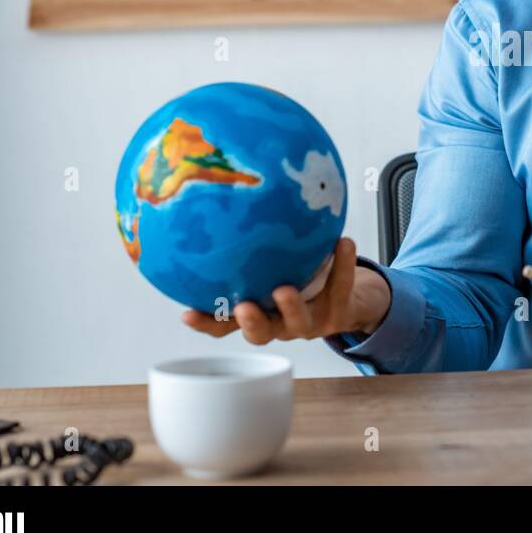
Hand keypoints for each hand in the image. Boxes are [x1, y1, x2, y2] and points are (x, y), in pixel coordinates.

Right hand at [180, 237, 391, 345]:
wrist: (344, 301)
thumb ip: (249, 248)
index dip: (206, 322)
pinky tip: (343, 243)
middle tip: (242, 307)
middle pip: (260, 332)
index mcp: (258, 312)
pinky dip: (343, 266)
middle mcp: (280, 323)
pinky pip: (341, 288)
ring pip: (299, 322)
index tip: (187, 313)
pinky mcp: (337, 313)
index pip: (225, 323)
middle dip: (250, 322)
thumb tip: (222, 200)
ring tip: (284, 289)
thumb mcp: (270, 266)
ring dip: (290, 307)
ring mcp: (309, 322)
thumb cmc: (297, 277)